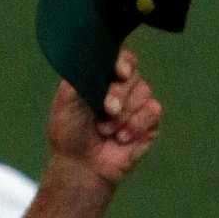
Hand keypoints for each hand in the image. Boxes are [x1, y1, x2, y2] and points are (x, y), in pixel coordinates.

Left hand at [47, 48, 162, 188]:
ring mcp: (137, 103)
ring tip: (105, 130)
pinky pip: (153, 111)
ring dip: (122, 115)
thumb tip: (92, 52)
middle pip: (133, 75)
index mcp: (103, 77)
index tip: (119, 73)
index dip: (123, 62)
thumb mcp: (65, 101)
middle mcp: (123, 86)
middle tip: (104, 112)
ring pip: (144, 92)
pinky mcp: (149, 121)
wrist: (79, 165)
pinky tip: (121, 138)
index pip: (122, 58)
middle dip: (118, 94)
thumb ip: (78, 75)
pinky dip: (135, 125)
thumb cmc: (69, 133)